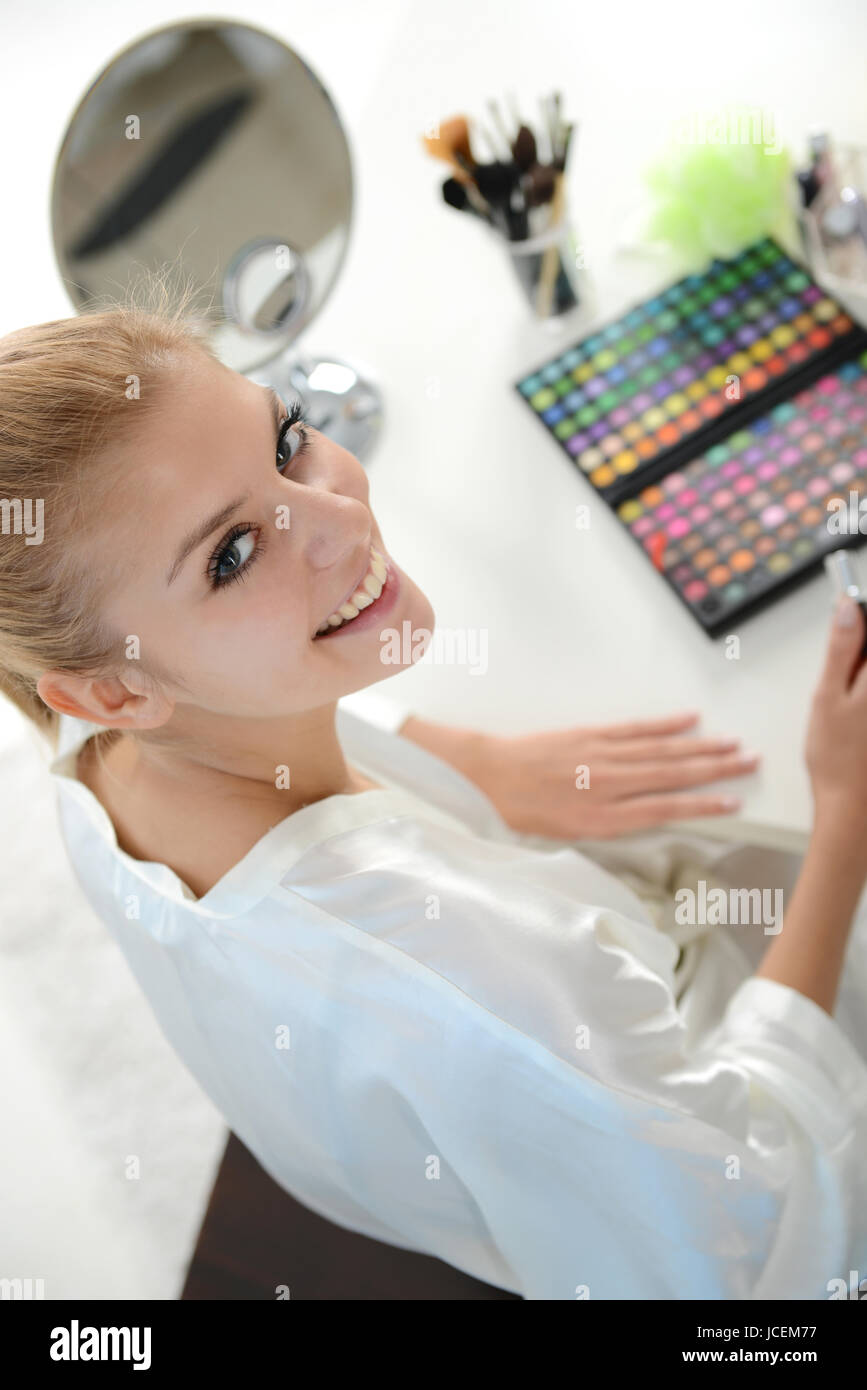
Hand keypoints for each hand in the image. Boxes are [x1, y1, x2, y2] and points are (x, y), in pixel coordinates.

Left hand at [465, 712, 759, 840]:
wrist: (486, 778)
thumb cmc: (521, 813)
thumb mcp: (567, 837)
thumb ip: (609, 827)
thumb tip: (647, 819)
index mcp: (604, 817)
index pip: (668, 809)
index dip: (705, 805)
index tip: (735, 802)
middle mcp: (608, 785)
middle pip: (674, 775)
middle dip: (717, 770)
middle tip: (751, 762)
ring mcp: (601, 756)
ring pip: (661, 750)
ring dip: (700, 747)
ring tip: (732, 744)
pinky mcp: (589, 734)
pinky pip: (634, 729)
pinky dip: (663, 724)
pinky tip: (687, 720)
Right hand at [806, 595, 866, 849]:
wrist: (855, 808)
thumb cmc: (838, 759)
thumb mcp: (828, 696)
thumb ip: (840, 649)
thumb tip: (847, 607)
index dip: (858, 621)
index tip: (846, 619)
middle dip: (860, 660)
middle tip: (846, 682)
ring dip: (860, 680)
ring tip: (853, 713)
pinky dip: (863, 702)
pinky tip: (860, 726)